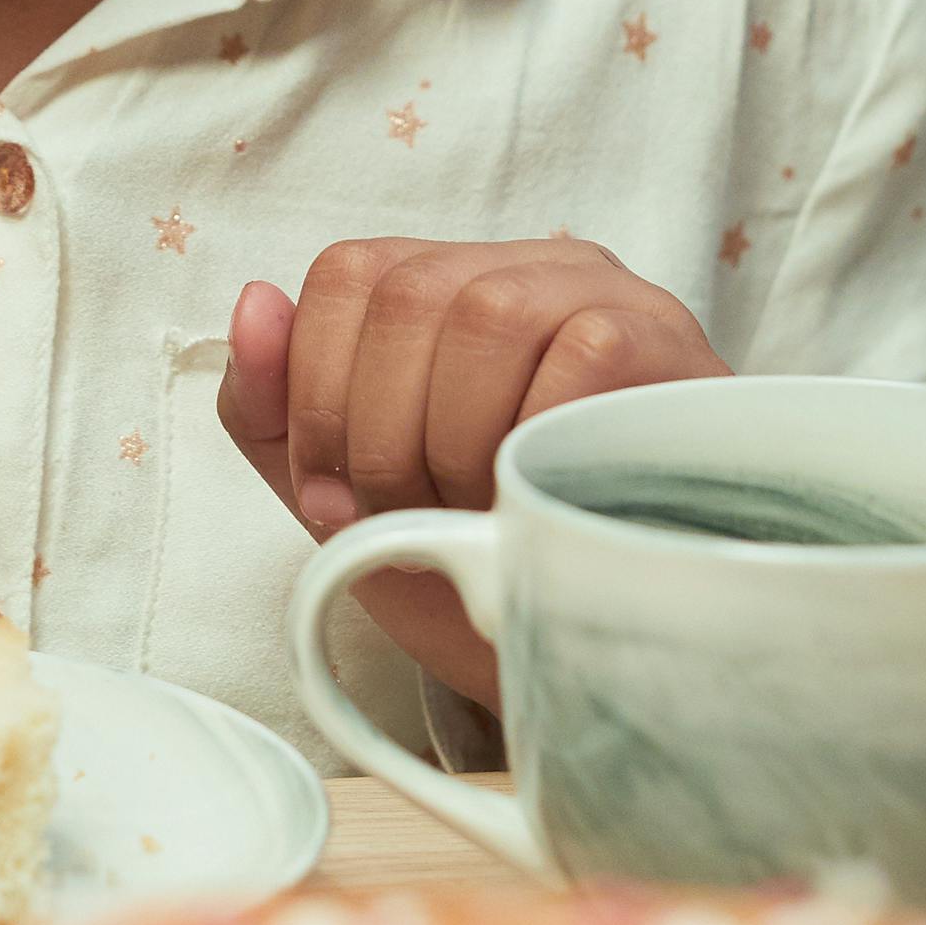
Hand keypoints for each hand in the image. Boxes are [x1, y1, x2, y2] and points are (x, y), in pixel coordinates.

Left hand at [220, 237, 726, 708]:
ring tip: (472, 511)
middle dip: (380, 433)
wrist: (603, 656)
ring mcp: (610, 298)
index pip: (349, 272)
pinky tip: (537, 496)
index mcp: (451, 286)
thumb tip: (254, 301)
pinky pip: (582, 352)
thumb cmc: (484, 564)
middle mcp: (531, 269)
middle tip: (408, 517)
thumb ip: (277, 411)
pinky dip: (534, 441)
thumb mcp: (350, 497)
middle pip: (409, 292)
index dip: (315, 388)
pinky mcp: (671, 347)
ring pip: (487, 313)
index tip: (333, 494)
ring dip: (455, 440)